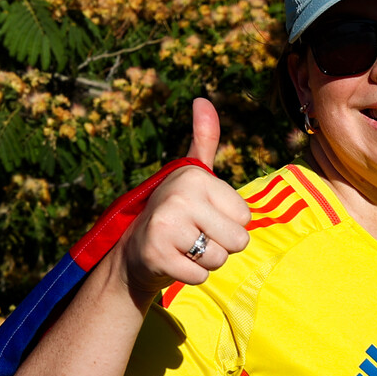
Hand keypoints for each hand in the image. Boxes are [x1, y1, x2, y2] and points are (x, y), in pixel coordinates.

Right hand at [119, 99, 252, 304]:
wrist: (132, 251)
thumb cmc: (173, 213)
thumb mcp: (191, 175)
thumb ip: (204, 139)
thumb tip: (202, 99)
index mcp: (195, 176)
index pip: (244, 217)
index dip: (226, 224)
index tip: (201, 218)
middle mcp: (179, 196)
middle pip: (237, 240)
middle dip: (218, 246)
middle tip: (192, 236)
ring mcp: (166, 226)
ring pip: (219, 259)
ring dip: (203, 261)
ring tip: (182, 248)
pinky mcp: (158, 256)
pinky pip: (200, 276)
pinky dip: (188, 276)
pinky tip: (172, 262)